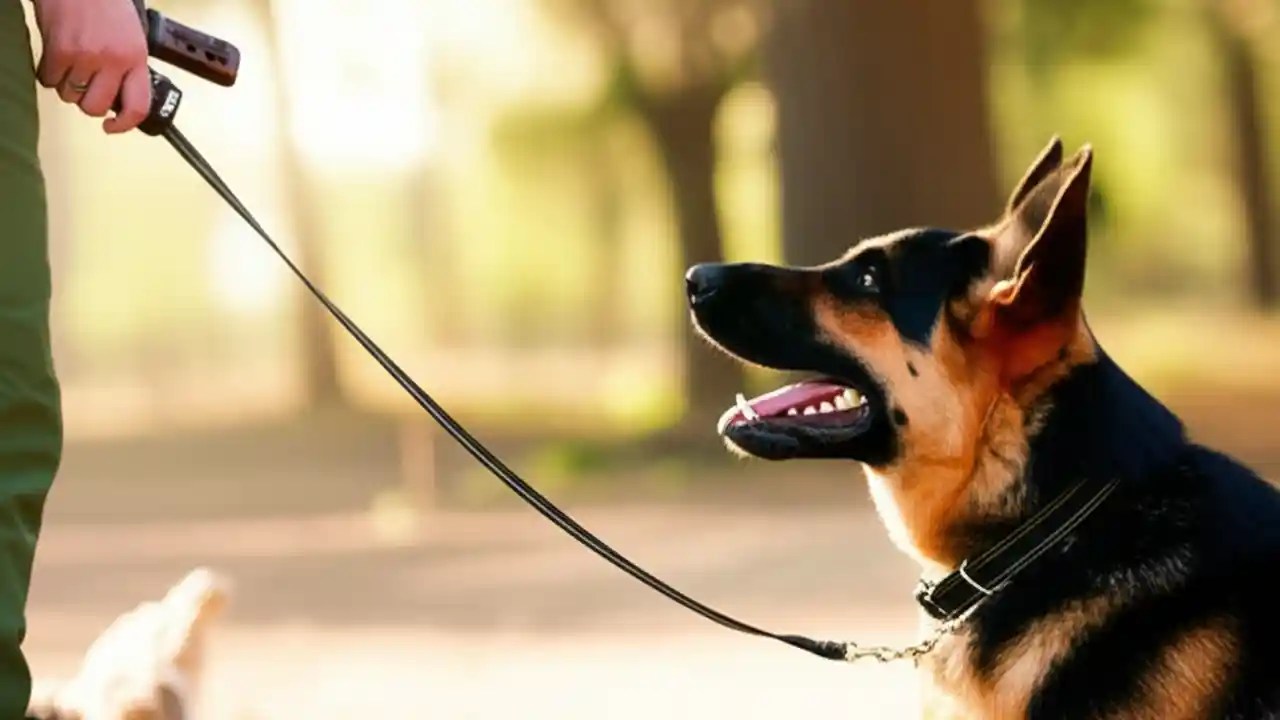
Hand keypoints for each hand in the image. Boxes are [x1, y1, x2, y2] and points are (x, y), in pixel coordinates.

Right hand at [33, 0, 150, 133]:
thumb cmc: (105, 4)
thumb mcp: (131, 36)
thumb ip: (129, 66)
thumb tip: (120, 98)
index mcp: (136, 58)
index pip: (138, 106)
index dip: (125, 124)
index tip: (113, 127)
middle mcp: (113, 60)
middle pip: (96, 107)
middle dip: (87, 103)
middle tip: (85, 87)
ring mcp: (85, 56)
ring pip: (69, 96)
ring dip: (67, 85)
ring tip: (72, 63)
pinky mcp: (59, 50)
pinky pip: (48, 81)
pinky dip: (48, 74)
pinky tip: (56, 57)